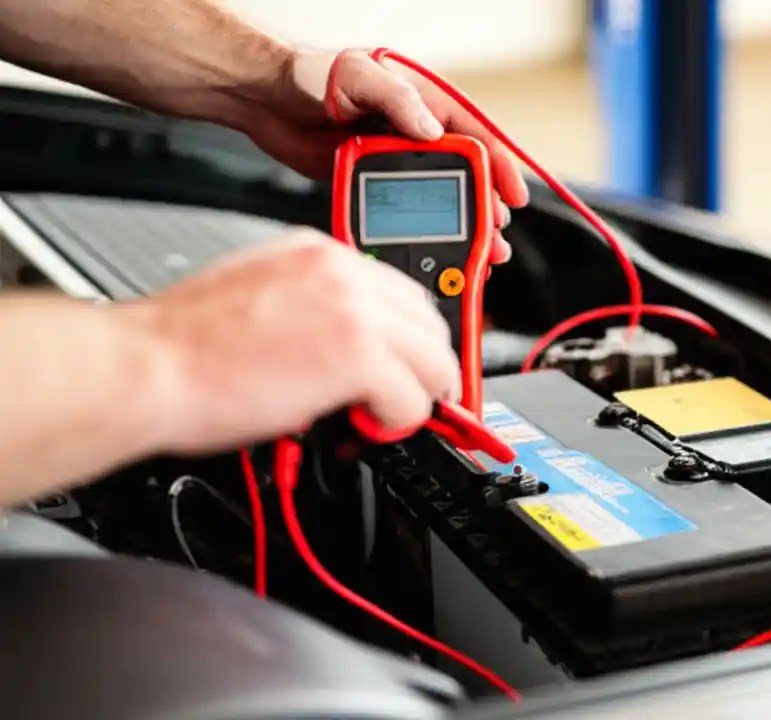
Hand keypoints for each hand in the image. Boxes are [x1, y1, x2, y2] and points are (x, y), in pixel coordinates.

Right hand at [135, 229, 458, 451]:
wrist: (145, 365)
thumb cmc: (181, 343)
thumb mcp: (259, 293)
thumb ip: (310, 304)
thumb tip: (340, 338)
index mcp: (317, 253)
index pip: (399, 291)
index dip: (409, 335)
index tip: (408, 360)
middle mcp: (342, 273)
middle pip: (427, 321)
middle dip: (424, 364)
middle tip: (408, 394)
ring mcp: (355, 313)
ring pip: (434, 360)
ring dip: (417, 395)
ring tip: (385, 415)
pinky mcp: (358, 358)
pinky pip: (413, 399)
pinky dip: (398, 421)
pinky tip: (366, 426)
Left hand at [243, 48, 528, 265]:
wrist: (263, 99)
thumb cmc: (308, 74)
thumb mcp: (359, 76)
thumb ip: (398, 99)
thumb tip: (434, 131)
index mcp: (425, 102)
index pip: (475, 136)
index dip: (499, 167)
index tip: (514, 195)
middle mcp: (418, 131)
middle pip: (467, 174)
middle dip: (487, 207)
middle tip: (497, 238)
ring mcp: (398, 158)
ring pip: (443, 198)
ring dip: (464, 226)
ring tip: (481, 255)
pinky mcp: (375, 181)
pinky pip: (409, 209)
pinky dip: (426, 231)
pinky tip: (438, 250)